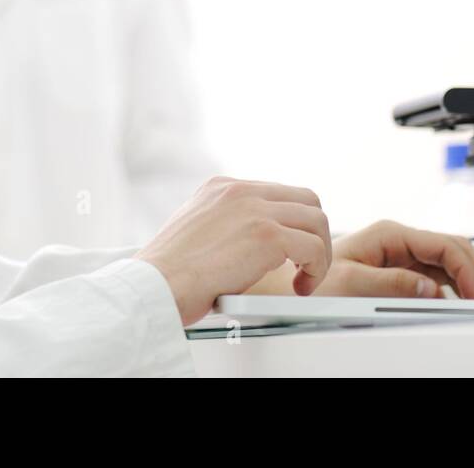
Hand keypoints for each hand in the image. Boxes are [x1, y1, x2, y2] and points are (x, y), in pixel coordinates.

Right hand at [135, 176, 331, 325]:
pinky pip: (314, 247)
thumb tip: (247, 241)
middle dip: (313, 233)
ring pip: (317, 220)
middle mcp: (240, 191)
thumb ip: (223, 224)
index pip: (277, 193)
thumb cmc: (169, 272)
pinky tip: (300, 287)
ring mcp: (255, 209)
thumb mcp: (194, 229)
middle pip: (306, 199)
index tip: (289, 250)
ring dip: (318, 253)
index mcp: (222, 187)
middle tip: (305, 263)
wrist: (155, 285)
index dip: (290, 223)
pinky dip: (315, 270)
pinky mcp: (268, 235)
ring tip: (305, 279)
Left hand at [311, 220, 473, 298]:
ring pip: (449, 261)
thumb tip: (430, 288)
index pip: (444, 244)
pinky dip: (452, 288)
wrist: (295, 282)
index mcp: (390, 234)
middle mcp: (400, 239)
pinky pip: (437, 274)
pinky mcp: (402, 268)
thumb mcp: (352, 282)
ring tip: (473, 305)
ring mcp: (403, 253)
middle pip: (453, 248)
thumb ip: (393, 283)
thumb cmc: (318, 280)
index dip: (467, 268)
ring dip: (466, 280)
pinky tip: (454, 305)